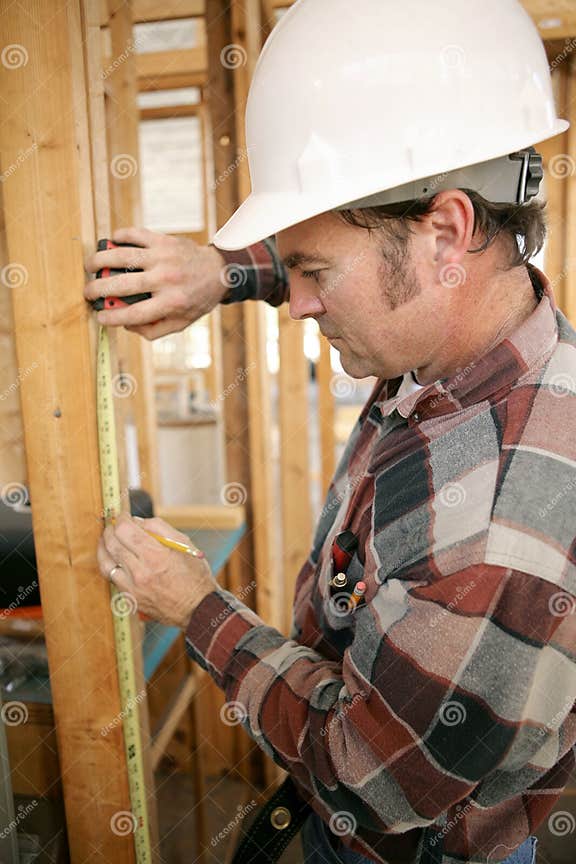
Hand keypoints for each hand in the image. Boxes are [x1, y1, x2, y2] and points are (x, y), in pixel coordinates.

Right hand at [84, 227, 227, 339]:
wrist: (218, 271)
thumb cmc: (197, 299)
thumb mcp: (182, 322)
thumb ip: (155, 330)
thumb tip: (127, 325)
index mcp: (171, 303)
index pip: (134, 313)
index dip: (112, 317)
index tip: (99, 316)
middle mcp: (166, 279)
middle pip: (123, 284)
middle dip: (98, 289)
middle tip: (87, 291)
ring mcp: (164, 257)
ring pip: (123, 256)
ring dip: (101, 260)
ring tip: (89, 265)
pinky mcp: (164, 240)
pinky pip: (136, 234)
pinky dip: (120, 236)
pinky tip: (111, 242)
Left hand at [96, 513, 216, 628]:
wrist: (197, 608)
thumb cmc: (194, 575)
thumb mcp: (184, 544)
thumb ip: (159, 528)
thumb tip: (137, 521)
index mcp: (156, 555)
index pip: (125, 530)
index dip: (120, 519)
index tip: (122, 515)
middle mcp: (141, 572)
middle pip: (112, 544)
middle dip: (109, 530)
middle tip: (113, 525)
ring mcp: (133, 587)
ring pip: (105, 563)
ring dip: (103, 547)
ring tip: (106, 540)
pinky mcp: (130, 598)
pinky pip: (111, 578)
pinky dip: (109, 565)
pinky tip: (113, 559)